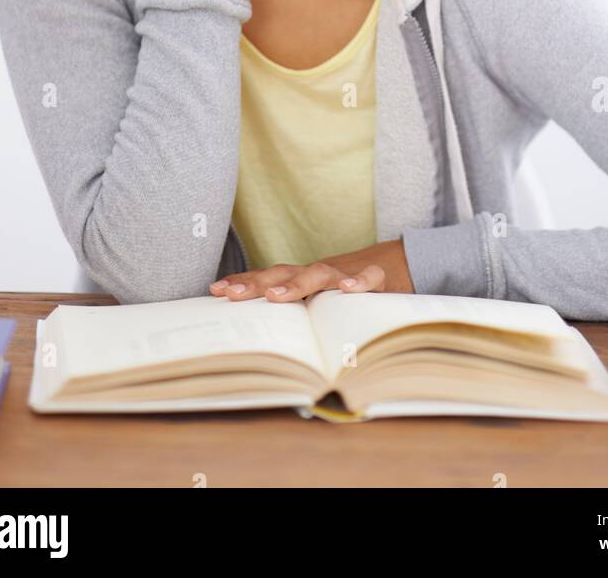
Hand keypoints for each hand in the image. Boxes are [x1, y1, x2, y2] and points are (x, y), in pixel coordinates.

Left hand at [209, 239, 415, 301]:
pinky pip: (369, 277)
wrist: (393, 265)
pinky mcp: (376, 277)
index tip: (214, 291)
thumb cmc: (345, 293)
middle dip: (256, 284)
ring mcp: (346, 273)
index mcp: (301, 281)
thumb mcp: (317, 304)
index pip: (266, 279)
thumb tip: (257, 340)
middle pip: (283, 273)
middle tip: (233, 296)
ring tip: (278, 296)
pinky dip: (359, 280)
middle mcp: (318, 274)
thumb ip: (293, 317)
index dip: (242, 283)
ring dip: (298, 283)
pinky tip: (349, 288)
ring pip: (319, 273)